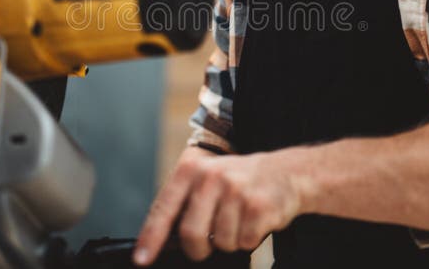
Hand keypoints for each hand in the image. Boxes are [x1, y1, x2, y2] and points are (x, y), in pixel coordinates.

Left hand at [133, 146, 306, 265]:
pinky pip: (244, 242)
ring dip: (229, 241)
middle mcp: (212, 176)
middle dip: (198, 249)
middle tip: (207, 244)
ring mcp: (236, 190)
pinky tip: (255, 220)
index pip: (164, 208)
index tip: (141, 259)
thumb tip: (159, 241)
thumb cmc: (239, 181)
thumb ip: (184, 204)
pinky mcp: (258, 206)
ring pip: (220, 242)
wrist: (287, 172)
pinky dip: (249, 239)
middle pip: (191, 234)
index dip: (151, 237)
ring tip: (239, 219)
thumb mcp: (207, 179)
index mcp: (192, 169)